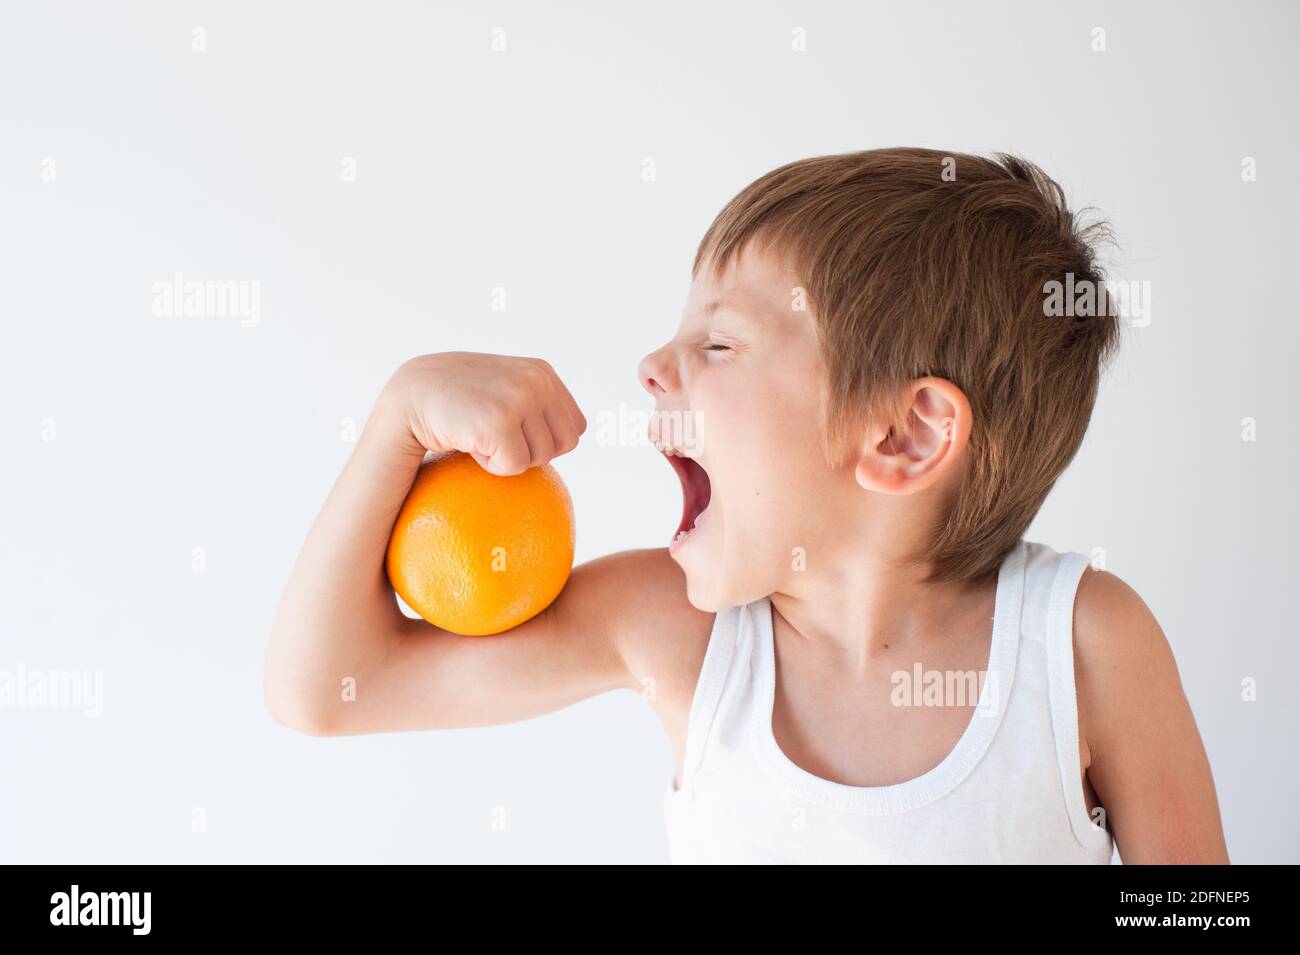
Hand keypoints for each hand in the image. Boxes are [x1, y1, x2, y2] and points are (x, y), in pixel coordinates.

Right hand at [383, 352, 586, 474]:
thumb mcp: (503, 386)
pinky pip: (515, 467)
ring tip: (480, 434)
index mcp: (542, 371)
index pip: (574, 427)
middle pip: (565, 444)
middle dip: (532, 451)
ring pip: (542, 458)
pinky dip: (492, 466)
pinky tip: (470, 442)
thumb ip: (536, 399)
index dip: (544, 440)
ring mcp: (520, 398)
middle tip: (496, 437)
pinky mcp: (501, 421)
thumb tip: (576, 435)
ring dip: (510, 458)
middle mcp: (536, 379)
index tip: (512, 432)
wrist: (410, 398)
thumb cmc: (456, 402)